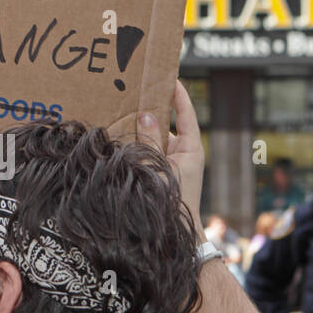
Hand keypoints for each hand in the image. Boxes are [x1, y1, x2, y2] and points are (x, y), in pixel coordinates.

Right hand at [137, 79, 203, 230]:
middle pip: (167, 124)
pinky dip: (138, 145)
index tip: (170, 77)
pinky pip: (149, 153)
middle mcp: (183, 153)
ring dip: (141, 128)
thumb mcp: (161, 165)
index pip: (186, 114)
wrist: (175, 235)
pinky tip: (121, 138)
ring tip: (124, 111)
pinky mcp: (161, 173)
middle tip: (138, 91)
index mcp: (191, 148)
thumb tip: (146, 115)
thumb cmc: (172, 202)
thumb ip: (152, 139)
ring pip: (155, 139)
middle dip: (153, 109)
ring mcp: (172, 164)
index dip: (178, 94)